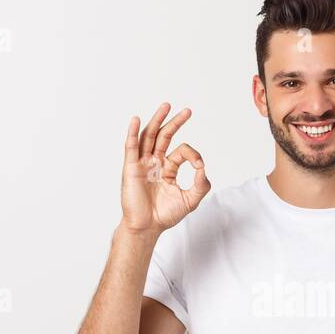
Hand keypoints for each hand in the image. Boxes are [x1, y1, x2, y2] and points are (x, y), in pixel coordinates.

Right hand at [120, 102, 211, 234]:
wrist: (147, 227)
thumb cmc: (165, 215)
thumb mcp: (190, 200)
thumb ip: (201, 184)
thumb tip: (204, 168)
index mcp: (167, 168)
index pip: (181, 151)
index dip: (193, 154)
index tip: (199, 165)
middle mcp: (154, 163)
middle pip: (163, 136)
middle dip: (175, 122)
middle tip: (187, 110)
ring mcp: (142, 164)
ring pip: (148, 136)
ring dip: (157, 120)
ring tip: (166, 106)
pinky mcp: (130, 168)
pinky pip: (131, 147)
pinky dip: (133, 133)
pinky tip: (136, 120)